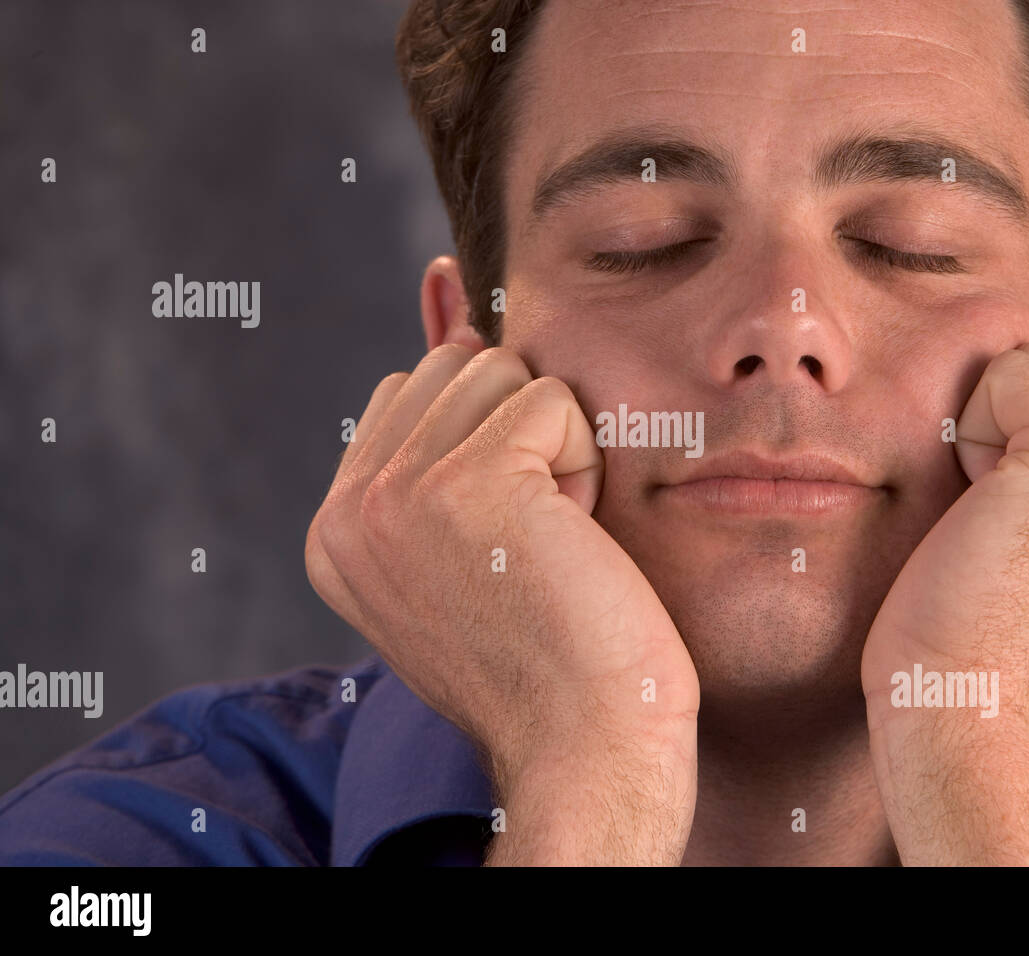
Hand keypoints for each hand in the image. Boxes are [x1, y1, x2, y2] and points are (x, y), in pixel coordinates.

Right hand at [305, 345, 699, 862]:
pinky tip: (574, 541)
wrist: (589, 742)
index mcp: (338, 528)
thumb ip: (442, 412)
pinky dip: (585, 462)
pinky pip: (551, 400)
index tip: (513, 534)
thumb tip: (442, 281)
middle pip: (459, 366)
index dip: (493, 438)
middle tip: (537, 541)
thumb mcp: (473, 523)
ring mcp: (394, 494)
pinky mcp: (464, 484)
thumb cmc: (553, 641)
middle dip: (523, 435)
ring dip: (555, 446)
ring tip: (554, 541)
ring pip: (503, 371)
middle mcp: (348, 510)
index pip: (417, 390)